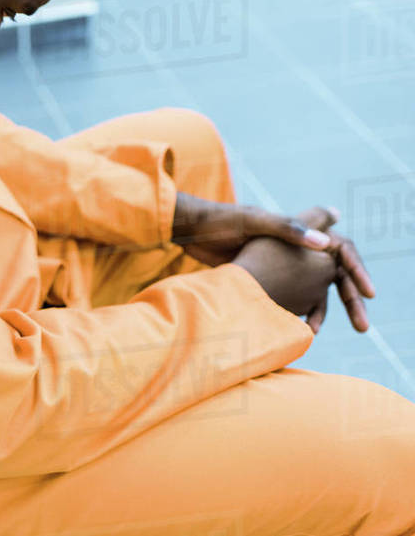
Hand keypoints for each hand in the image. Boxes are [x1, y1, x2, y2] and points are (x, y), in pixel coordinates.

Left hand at [175, 196, 375, 332]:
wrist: (187, 231)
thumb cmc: (218, 221)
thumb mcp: (253, 222)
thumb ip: (286, 229)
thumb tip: (324, 243)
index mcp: (297, 230)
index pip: (340, 249)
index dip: (356, 270)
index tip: (368, 293)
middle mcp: (292, 246)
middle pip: (331, 273)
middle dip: (348, 297)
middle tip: (363, 325)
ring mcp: (277, 262)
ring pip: (311, 289)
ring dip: (321, 309)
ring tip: (319, 333)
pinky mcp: (259, 275)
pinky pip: (287, 297)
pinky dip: (294, 312)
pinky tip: (295, 330)